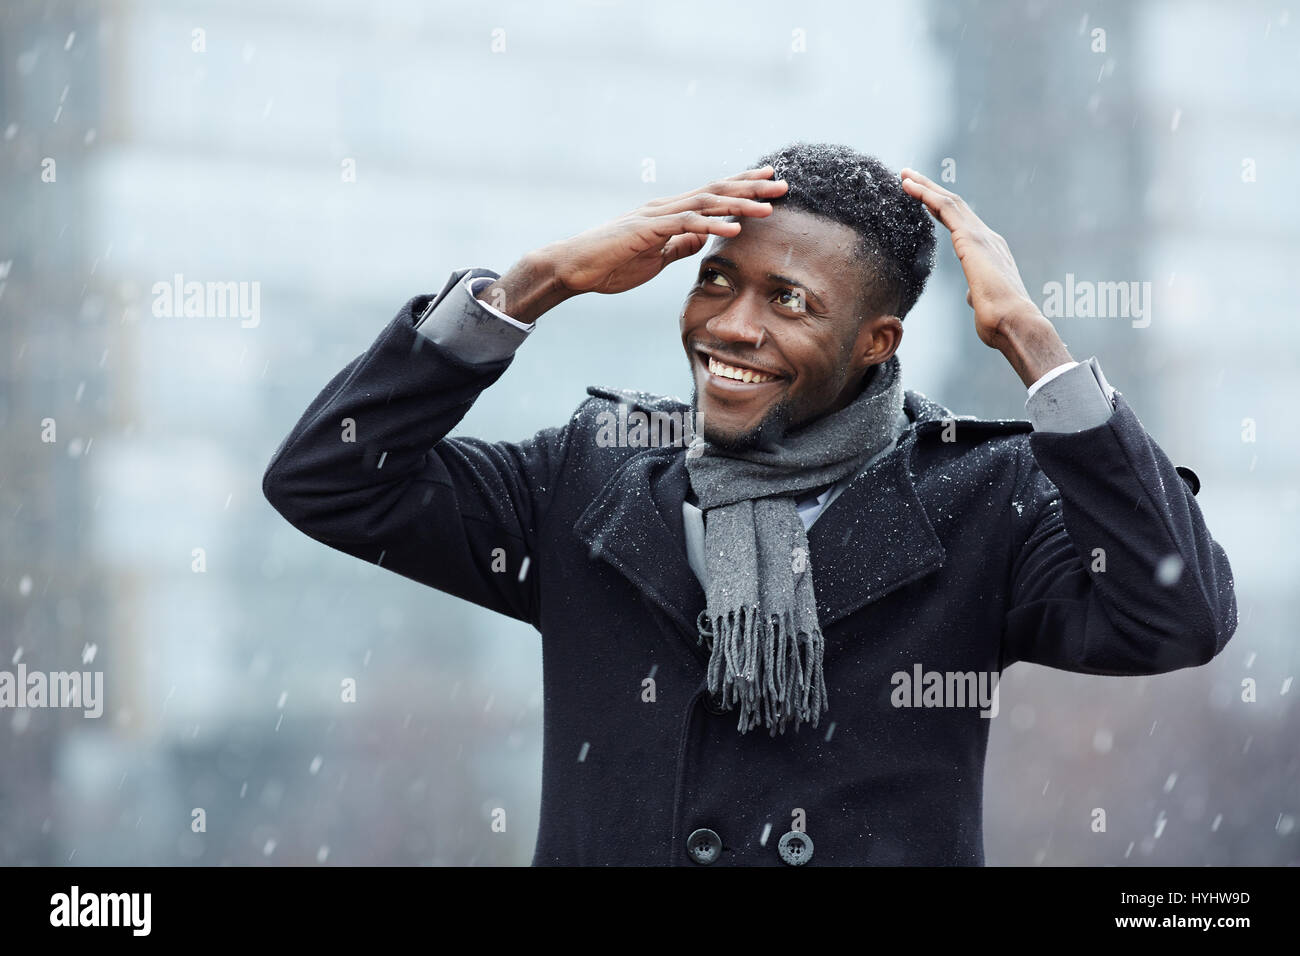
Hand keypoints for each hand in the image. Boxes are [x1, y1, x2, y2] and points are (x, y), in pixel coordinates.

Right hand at [544, 166, 788, 296]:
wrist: (574, 268)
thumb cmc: (610, 264)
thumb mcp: (656, 257)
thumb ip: (680, 245)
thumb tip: (705, 237)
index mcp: (670, 214)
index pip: (713, 196)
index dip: (743, 188)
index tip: (770, 184)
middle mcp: (666, 208)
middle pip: (716, 191)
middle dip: (751, 188)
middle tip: (782, 184)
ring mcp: (656, 216)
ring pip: (706, 203)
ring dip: (739, 205)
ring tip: (767, 207)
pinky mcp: (646, 230)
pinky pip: (685, 226)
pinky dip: (712, 226)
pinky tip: (734, 229)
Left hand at [900, 167, 1071, 385]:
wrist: (1014, 322)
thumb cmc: (999, 321)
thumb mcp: (982, 303)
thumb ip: (976, 293)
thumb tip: (972, 296)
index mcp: (988, 251)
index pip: (959, 223)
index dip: (939, 208)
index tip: (921, 198)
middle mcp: (987, 238)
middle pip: (954, 206)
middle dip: (930, 190)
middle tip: (909, 177)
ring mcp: (981, 235)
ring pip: (949, 202)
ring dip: (925, 187)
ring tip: (905, 176)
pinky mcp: (972, 238)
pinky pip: (946, 208)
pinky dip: (926, 195)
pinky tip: (911, 187)